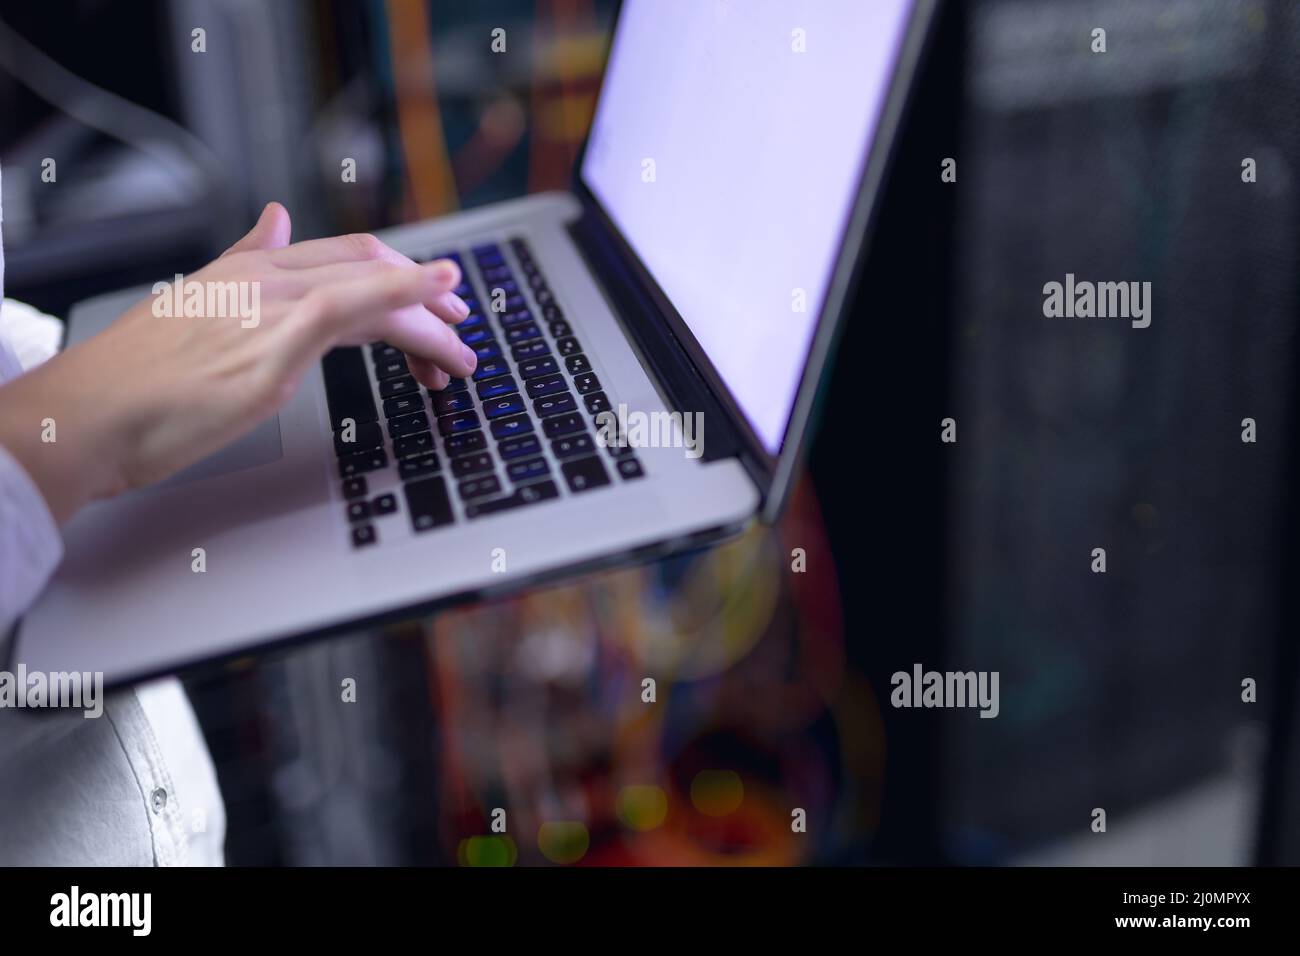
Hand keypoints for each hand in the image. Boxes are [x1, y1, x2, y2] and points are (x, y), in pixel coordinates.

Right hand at [0, 203, 475, 522]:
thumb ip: (242, 263)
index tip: (426, 299)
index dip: (392, 275)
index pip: (338, 259)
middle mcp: (262, 279)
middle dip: (423, 296)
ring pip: (373, 288)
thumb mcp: (191, 306)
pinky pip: (357, 306)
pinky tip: (441, 309)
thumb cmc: (129, 383)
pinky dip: (407, 296)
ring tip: (461, 355)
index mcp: (243, 270)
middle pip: (366, 268)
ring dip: (431, 319)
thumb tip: (275, 219)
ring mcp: (270, 308)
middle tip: (458, 327)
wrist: (83, 417)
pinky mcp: (273, 345)